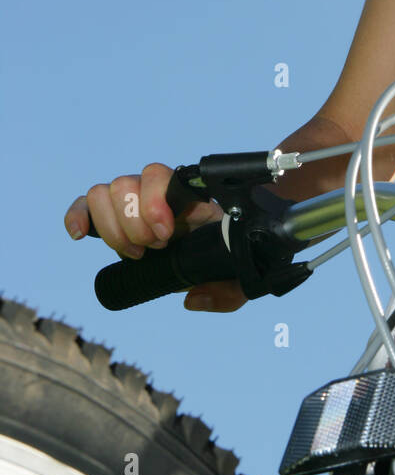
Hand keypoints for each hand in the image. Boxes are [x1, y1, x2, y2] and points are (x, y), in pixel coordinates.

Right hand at [64, 162, 247, 311]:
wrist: (213, 253)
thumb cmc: (225, 257)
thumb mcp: (237, 274)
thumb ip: (230, 290)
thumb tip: (191, 298)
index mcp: (188, 196)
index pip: (161, 176)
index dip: (155, 203)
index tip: (166, 235)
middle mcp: (157, 193)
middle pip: (125, 184)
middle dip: (134, 224)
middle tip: (155, 248)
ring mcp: (132, 202)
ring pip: (104, 192)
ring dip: (113, 228)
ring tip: (136, 252)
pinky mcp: (111, 217)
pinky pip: (85, 204)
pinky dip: (77, 216)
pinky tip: (79, 235)